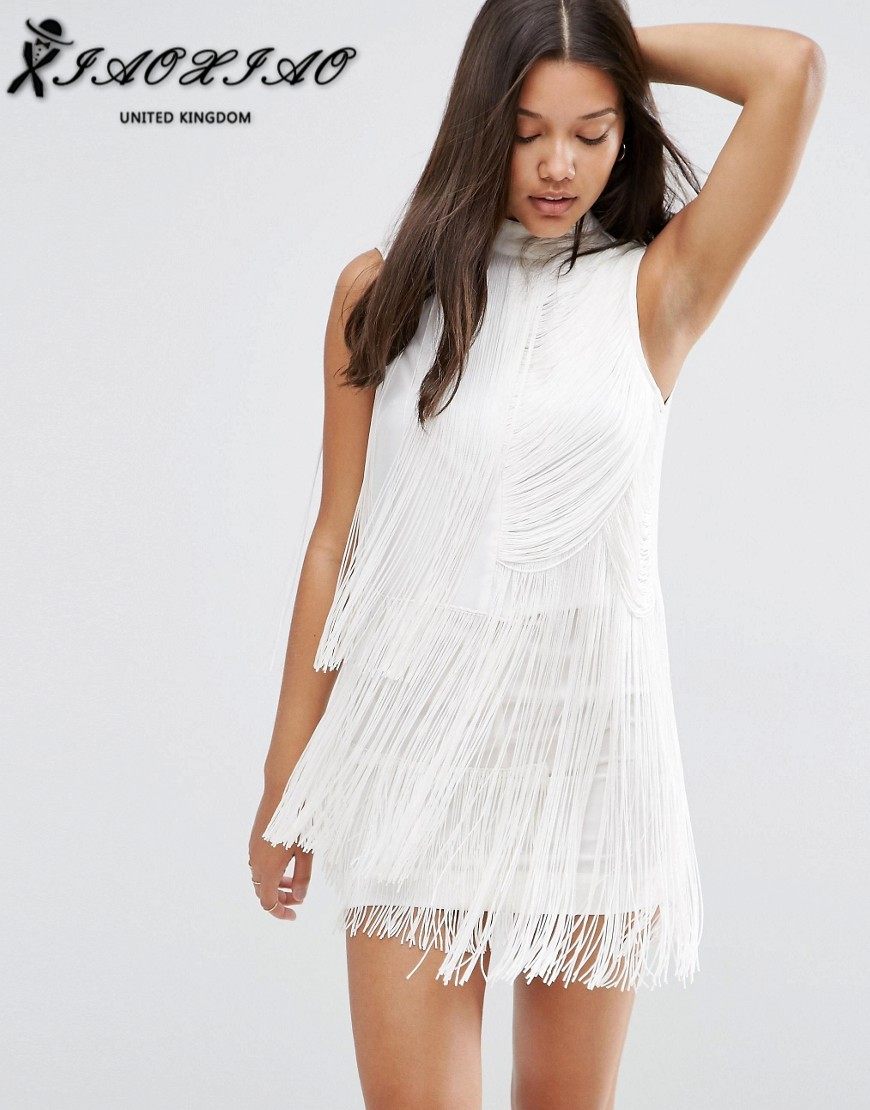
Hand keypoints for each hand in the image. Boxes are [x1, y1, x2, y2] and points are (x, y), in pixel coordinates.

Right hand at [249, 798, 313, 918]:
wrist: (284, 791)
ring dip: (276, 884)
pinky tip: (287, 862)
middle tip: (299, 898)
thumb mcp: (306, 852)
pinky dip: (271, 871)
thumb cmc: (299, 821)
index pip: (268, 903)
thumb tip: (299, 898)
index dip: (281, 913)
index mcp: (268, 870)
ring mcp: (252, 850)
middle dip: (280, 899)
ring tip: (295, 880)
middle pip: (263, 892)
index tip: (294, 915)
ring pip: (259, 878)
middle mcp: (256, 862)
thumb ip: (303, 878)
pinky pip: (258, 864)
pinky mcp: (254, 840)